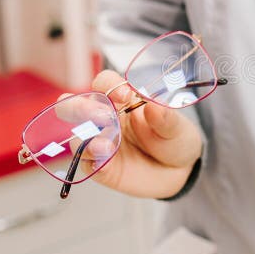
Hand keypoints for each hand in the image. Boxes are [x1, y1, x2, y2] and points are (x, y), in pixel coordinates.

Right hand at [60, 69, 202, 198]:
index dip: (108, 85)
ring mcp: (98, 143)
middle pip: (74, 106)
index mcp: (121, 99)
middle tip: (103, 116)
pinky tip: (105, 163)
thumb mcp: (176, 127)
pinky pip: (86, 164)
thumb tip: (153, 104)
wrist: (180, 171)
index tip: (125, 94)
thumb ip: (165, 117)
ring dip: (87, 140)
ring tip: (106, 147)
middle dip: (80, 107)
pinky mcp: (100, 167)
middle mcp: (104, 119)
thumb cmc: (174, 139)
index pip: (103, 83)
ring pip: (77, 137)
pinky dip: (92, 163)